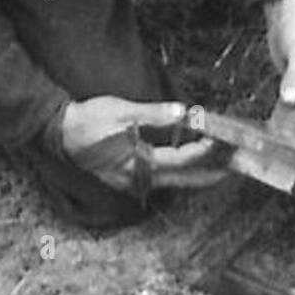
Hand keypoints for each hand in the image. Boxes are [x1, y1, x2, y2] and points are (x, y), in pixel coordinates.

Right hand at [59, 95, 227, 193]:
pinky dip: (180, 170)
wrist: (57, 132)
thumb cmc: (87, 121)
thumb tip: (183, 113)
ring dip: (198, 173)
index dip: (205, 150)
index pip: (182, 160)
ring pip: (174, 181)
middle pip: (184, 180)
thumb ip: (154, 114)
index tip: (223, 138)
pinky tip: (190, 162)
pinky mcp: (128, 176)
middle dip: (211, 173)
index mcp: (139, 164)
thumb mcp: (121, 112)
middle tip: (236, 166)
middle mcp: (139, 179)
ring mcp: (133, 181)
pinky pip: (162, 177)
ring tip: (221, 165)